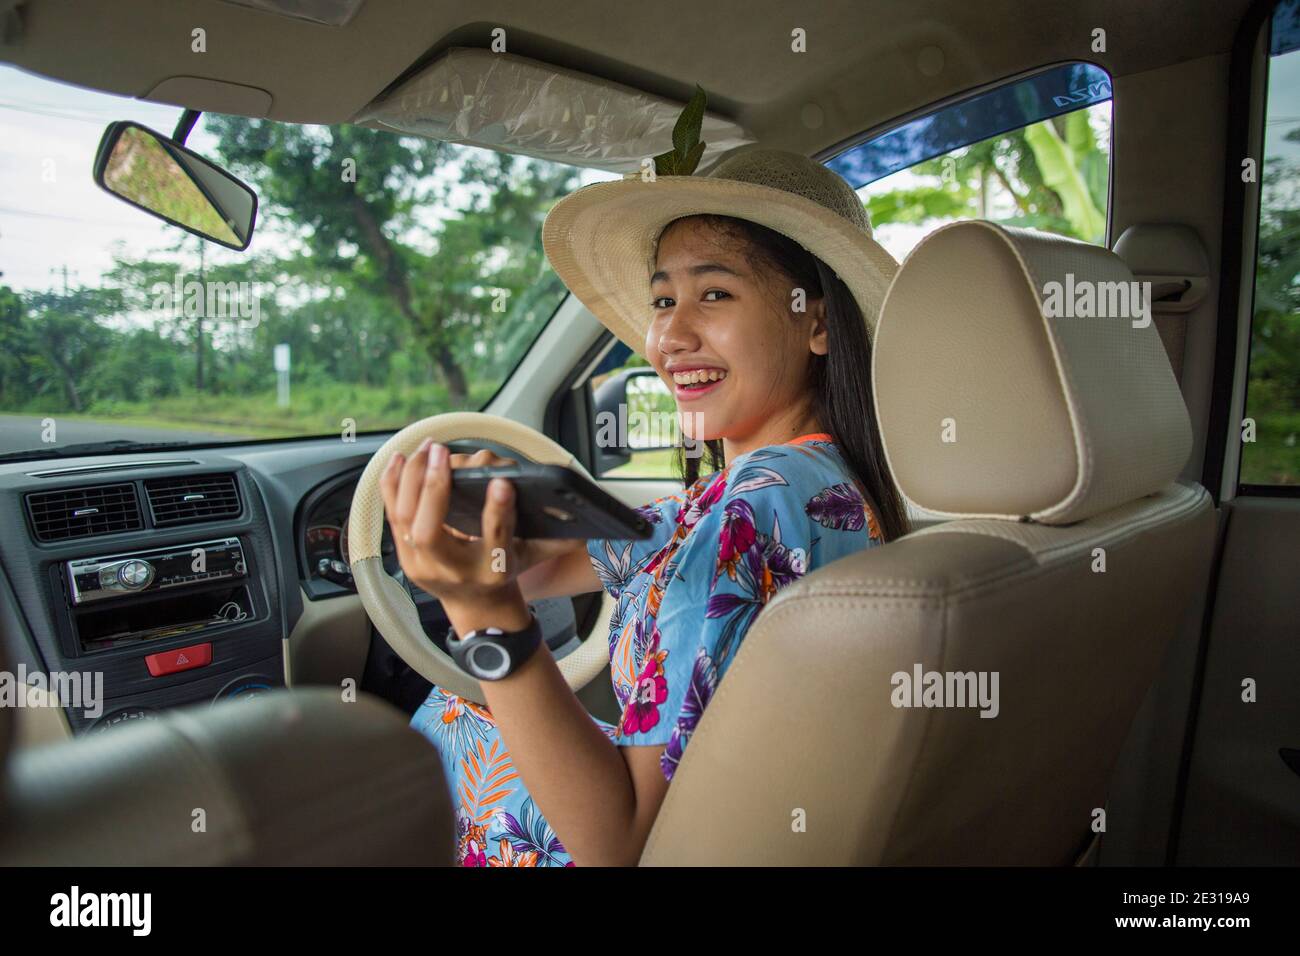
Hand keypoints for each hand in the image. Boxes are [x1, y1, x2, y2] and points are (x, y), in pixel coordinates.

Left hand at [380, 440, 582, 607]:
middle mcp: (449, 572)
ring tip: (425, 450)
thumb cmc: (503, 574)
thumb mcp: (529, 557)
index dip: (499, 511)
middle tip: (443, 452)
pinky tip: (399, 460)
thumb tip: (581, 523)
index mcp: (487, 572)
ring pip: (404, 519)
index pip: (492, 540)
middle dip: (434, 487)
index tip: (503, 481)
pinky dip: (392, 485)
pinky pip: (392, 515)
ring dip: (411, 479)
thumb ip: (554, 540)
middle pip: (430, 531)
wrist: (475, 606)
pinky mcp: (404, 552)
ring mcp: (419, 564)